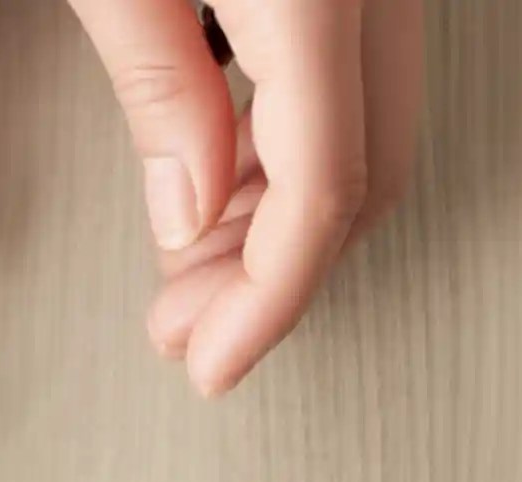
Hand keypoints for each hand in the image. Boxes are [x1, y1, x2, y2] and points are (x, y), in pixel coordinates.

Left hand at [69, 0, 423, 396]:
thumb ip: (159, 85)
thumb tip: (187, 210)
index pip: (321, 186)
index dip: (266, 299)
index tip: (213, 361)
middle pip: (361, 172)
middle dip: (270, 272)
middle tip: (186, 325)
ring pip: (361, 129)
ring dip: (274, 212)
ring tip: (188, 261)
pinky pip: (345, 81)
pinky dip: (286, 145)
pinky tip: (219, 175)